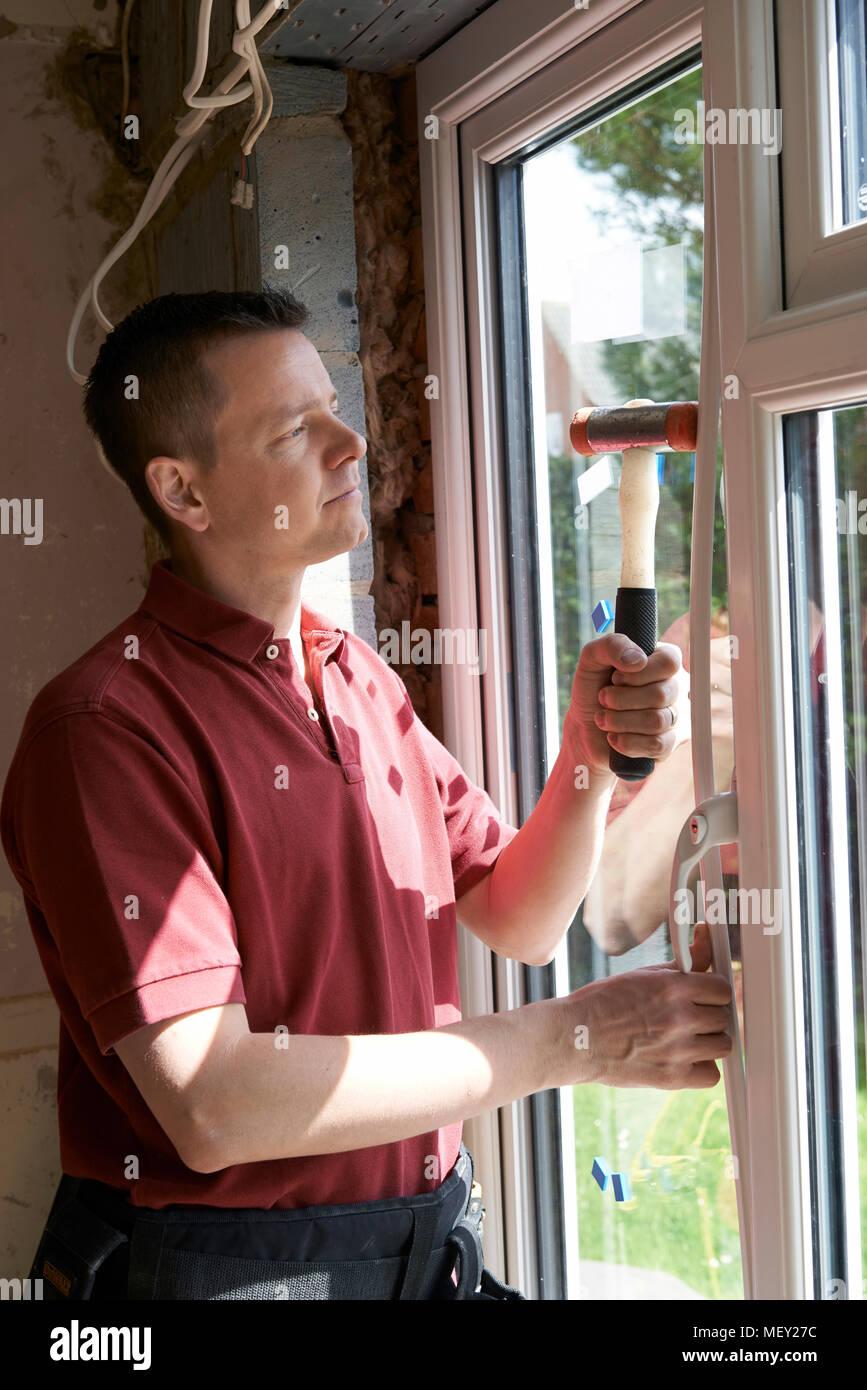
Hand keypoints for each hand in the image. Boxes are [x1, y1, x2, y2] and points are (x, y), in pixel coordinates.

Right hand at [556, 924, 732, 1090]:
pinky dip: (701, 1069)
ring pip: (722, 1045)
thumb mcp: (642, 975)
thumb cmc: (603, 1003)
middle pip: (724, 1017)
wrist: (575, 1038)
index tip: (706, 996)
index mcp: (672, 987)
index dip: (714, 992)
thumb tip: (704, 939)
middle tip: (690, 1018)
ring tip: (687, 1039)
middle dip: (709, 1015)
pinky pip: (711, 1075)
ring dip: (708, 1042)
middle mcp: (679, 1017)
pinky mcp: (672, 1077)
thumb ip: (681, 964)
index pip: (722, 988)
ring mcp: (677, 1049)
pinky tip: (683, 1060)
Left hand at [562, 634, 687, 776]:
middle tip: (603, 699)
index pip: (669, 662)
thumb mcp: (592, 659)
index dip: (638, 674)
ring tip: (603, 719)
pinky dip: (627, 742)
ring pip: (657, 721)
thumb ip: (612, 645)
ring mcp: (674, 717)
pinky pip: (657, 745)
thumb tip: (638, 660)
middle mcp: (674, 688)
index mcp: (661, 662)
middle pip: (660, 694)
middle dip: (621, 700)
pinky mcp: (668, 744)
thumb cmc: (593, 689)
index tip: (615, 678)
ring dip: (619, 721)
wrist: (583, 728)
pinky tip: (613, 738)